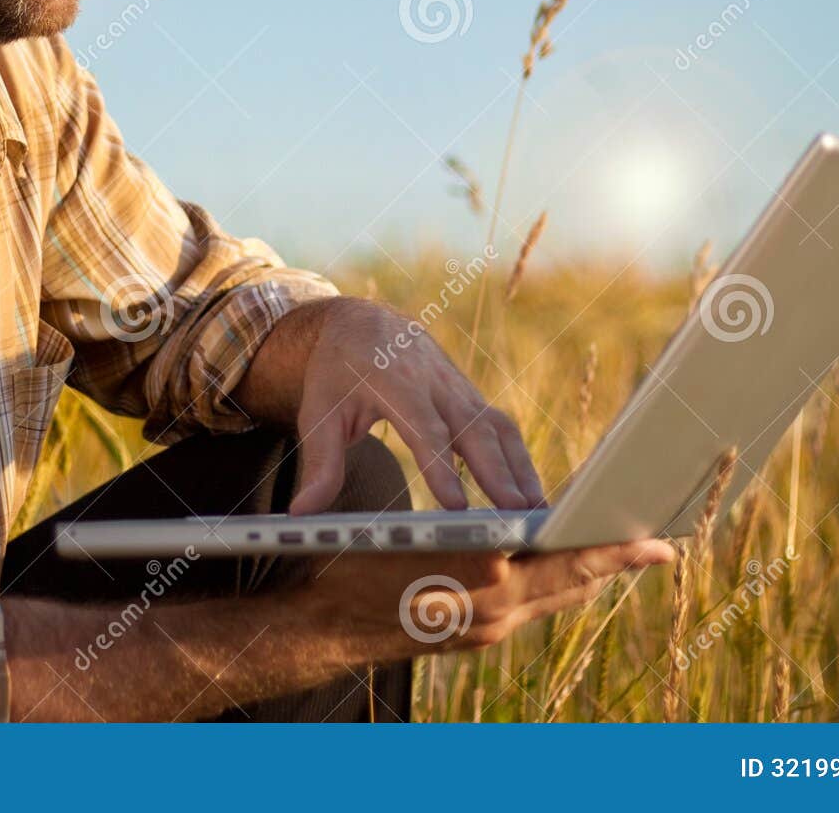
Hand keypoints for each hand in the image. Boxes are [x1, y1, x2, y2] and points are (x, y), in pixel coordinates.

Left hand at [286, 297, 544, 514]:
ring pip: (497, 427)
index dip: (441, 466)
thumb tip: (301, 513)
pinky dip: (520, 461)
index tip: (456, 505)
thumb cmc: (338, 372)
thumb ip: (319, 463)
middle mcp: (435, 382)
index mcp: (394, 382)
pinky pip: (502, 428)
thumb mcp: (318, 411)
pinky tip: (532, 496)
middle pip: (472, 429)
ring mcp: (459, 388)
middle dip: (496, 473)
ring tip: (537, 513)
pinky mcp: (472, 398)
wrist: (365, 322)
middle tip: (515, 515)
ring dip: (520, 469)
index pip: (422, 428)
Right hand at [298, 540, 675, 659]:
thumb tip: (530, 517)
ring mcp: (487, 629)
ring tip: (622, 549)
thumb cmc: (354, 562)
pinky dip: (557, 584)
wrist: (320, 624)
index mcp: (482, 578)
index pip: (567, 563)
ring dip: (589, 573)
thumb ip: (473, 531)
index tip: (658, 544)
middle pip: (573, 583)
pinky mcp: (477, 636)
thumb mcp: (411, 531)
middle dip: (615, 561)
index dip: (615, 552)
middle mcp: (494, 612)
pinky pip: (534, 607)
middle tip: (659, 543)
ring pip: (556, 598)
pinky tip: (566, 565)